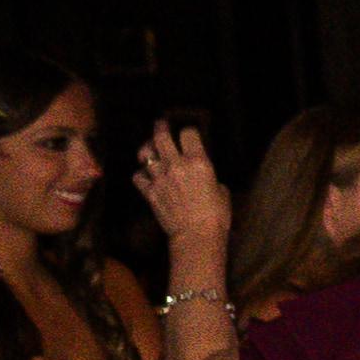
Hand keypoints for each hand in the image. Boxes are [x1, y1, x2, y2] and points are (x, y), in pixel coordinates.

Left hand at [133, 124, 232, 264]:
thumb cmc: (217, 215)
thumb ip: (209, 178)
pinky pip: (138, 176)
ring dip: (146, 148)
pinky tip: (145, 176)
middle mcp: (176, 164)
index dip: (188, 131)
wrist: (196, 235)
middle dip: (160, 128)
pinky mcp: (149, 191)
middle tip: (160, 124)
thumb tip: (203, 177)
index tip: (188, 133)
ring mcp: (159, 177)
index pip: (188, 133)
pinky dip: (140, 174)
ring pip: (145, 153)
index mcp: (198, 162)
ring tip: (148, 148)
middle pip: (161, 137)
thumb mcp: (221, 191)